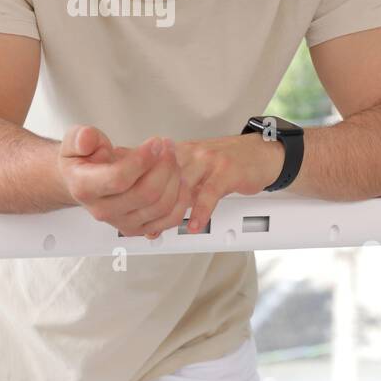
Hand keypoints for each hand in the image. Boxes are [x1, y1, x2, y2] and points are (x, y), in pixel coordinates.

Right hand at [57, 125, 189, 237]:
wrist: (81, 181)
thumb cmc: (82, 160)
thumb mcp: (74, 141)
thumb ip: (80, 137)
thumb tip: (86, 139)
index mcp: (85, 188)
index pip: (119, 179)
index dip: (143, 159)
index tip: (155, 142)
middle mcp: (103, 210)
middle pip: (145, 194)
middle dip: (164, 166)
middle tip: (167, 146)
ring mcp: (122, 222)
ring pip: (161, 206)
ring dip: (174, 179)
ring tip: (171, 159)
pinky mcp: (139, 228)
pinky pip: (169, 219)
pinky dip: (181, 200)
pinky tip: (178, 180)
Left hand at [130, 133, 285, 236]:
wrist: (261, 154)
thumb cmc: (226, 164)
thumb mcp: (194, 167)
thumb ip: (172, 183)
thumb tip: (145, 205)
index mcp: (178, 153)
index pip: (147, 165)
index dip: (132, 182)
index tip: (119, 200)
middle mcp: (189, 154)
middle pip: (160, 177)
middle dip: (148, 203)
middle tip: (139, 224)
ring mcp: (207, 162)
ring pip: (181, 186)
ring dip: (170, 211)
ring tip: (161, 228)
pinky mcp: (225, 172)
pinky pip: (209, 193)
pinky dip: (200, 212)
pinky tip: (194, 226)